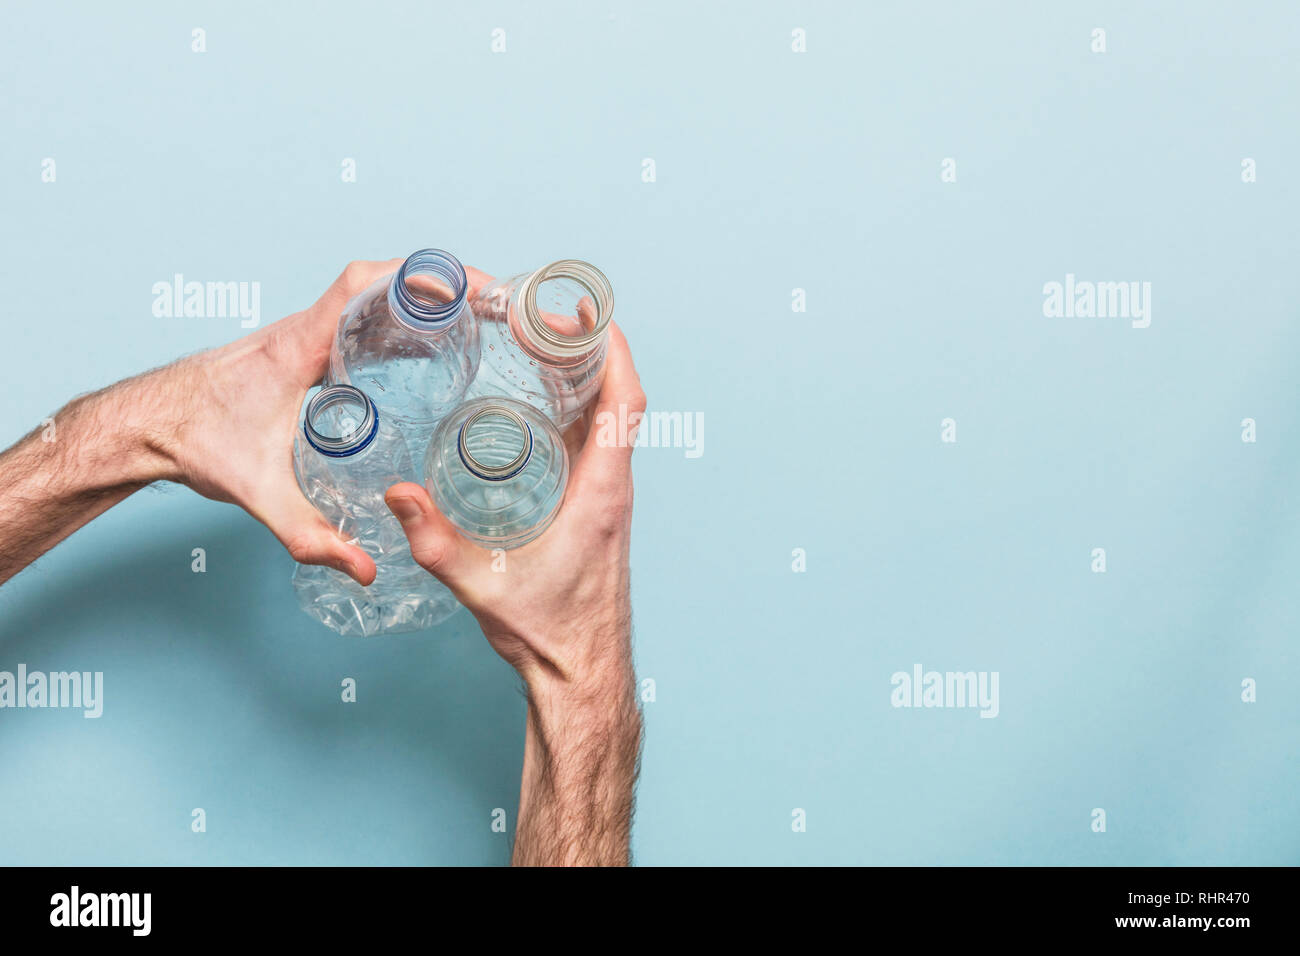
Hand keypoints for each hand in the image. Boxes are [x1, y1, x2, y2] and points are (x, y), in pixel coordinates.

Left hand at [150, 259, 493, 583]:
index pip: (359, 285)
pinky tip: (421, 346)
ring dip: (417, 298)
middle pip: (379, 281)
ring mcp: (301, 334)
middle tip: (489, 303)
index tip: (463, 284)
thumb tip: (364, 568)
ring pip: (368, 296)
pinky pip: (355, 317)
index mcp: (298, 346)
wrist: (146, 426)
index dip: (415, 277)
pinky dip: (393, 319)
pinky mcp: (299, 348)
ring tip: (471, 318)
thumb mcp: (260, 494)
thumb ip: (311, 536)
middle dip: (438, 284)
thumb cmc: (194, 443)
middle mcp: (301, 329)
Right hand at [383, 322, 645, 864]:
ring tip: (540, 342)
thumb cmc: (549, 634)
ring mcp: (607, 498)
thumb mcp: (482, 587)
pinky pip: (596, 443)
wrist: (580, 672)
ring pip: (608, 420)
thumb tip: (396, 496)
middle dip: (590, 348)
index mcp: (601, 495)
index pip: (624, 405)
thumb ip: (435, 543)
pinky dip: (576, 410)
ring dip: (585, 377)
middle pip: (618, 398)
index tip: (586, 313)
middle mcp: (613, 488)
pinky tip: (537, 403)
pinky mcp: (596, 509)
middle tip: (544, 313)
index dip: (612, 351)